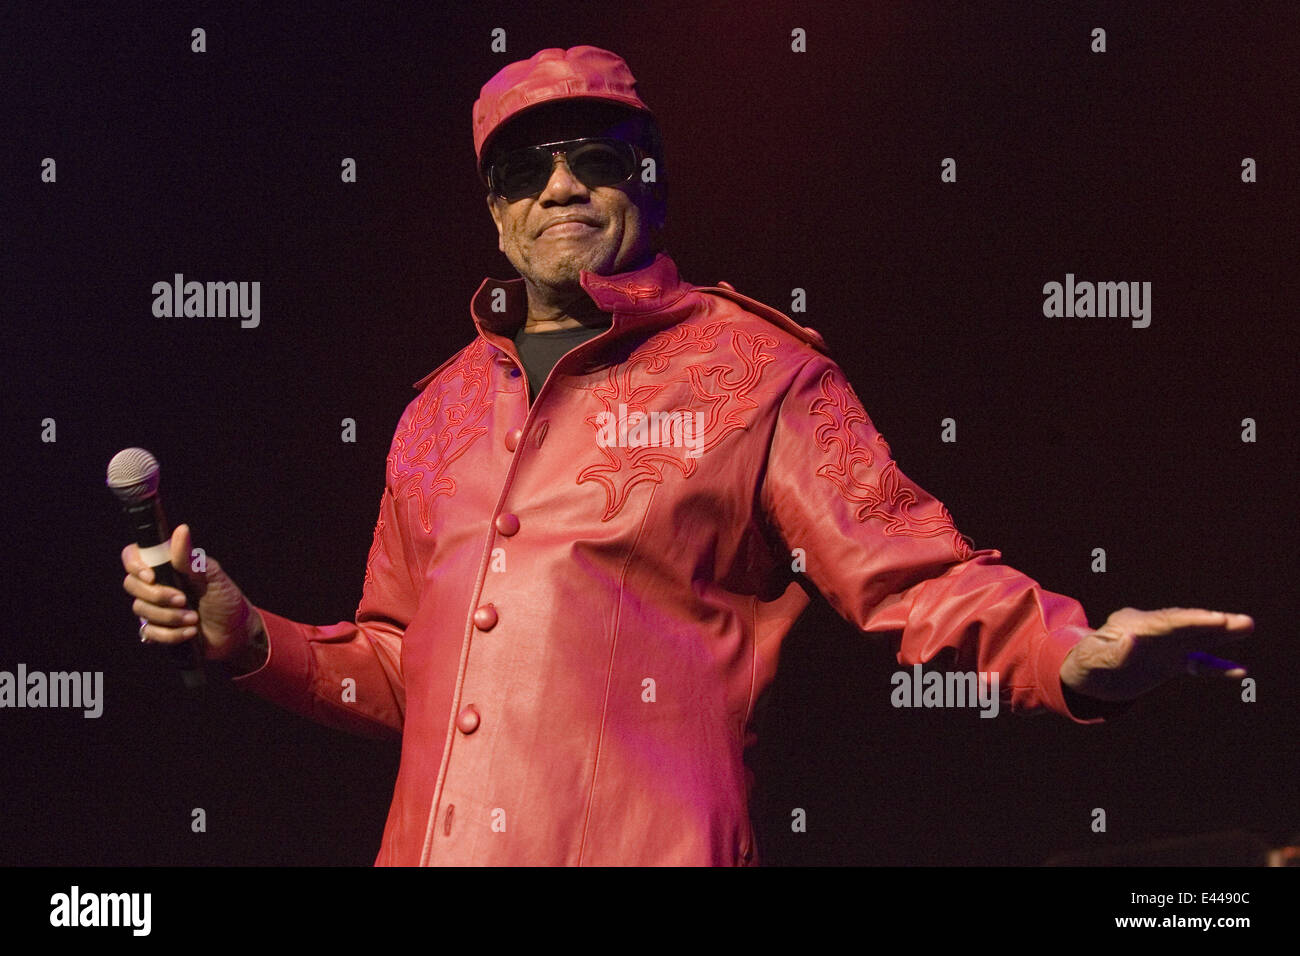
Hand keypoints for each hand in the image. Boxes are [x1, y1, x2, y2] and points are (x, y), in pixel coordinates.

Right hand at [121, 523, 263, 663]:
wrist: (236, 631)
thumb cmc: (225, 597)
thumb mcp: (212, 575)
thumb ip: (191, 557)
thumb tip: (181, 529)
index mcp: (167, 566)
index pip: (133, 556)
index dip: (135, 565)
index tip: (151, 576)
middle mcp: (157, 584)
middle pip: (131, 584)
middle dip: (157, 595)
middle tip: (183, 600)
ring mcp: (155, 607)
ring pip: (140, 610)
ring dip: (169, 617)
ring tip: (194, 618)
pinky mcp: (158, 629)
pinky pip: (148, 632)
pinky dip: (171, 634)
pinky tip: (190, 632)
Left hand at [1060, 606, 1253, 701]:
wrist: (1083, 675)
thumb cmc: (1084, 664)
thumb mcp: (1091, 660)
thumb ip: (1112, 652)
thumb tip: (1132, 639)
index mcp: (1133, 624)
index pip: (1167, 621)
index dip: (1191, 621)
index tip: (1214, 620)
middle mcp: (1153, 630)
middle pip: (1186, 624)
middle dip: (1213, 623)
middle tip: (1241, 621)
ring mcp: (1163, 645)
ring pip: (1196, 638)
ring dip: (1221, 634)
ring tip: (1248, 626)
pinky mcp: (1169, 662)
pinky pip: (1197, 663)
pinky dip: (1216, 666)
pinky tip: (1238, 671)